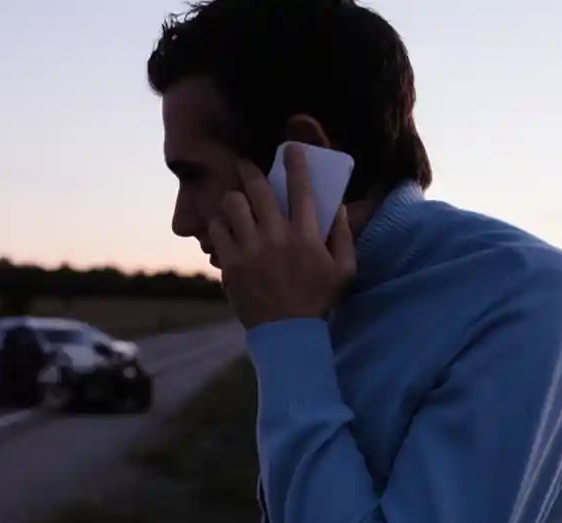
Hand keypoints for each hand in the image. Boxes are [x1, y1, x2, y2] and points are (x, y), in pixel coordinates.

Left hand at [208, 144, 355, 329]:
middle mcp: (277, 237)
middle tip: (244, 164)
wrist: (286, 333)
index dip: (296, 164)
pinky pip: (217, 230)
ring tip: (234, 201)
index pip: (301, 189)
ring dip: (233, 198)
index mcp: (307, 236)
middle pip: (258, 189)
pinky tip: (224, 226)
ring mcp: (251, 250)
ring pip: (233, 204)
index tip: (291, 149)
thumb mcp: (344, 269)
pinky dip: (219, 224)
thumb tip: (339, 206)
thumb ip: (344, 235)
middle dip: (249, 170)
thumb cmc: (317, 300)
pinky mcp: (231, 263)